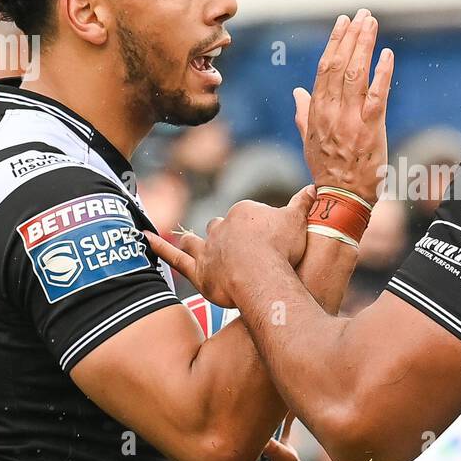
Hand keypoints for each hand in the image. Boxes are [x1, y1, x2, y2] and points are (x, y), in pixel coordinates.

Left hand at [145, 185, 313, 305]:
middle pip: (223, 226)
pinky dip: (160, 248)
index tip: (266, 239)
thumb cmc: (282, 248)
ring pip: (199, 239)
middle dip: (228, 234)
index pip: (247, 216)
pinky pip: (175, 258)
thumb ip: (303, 204)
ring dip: (196, 239)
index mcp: (244, 212)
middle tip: (238, 246)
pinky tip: (146, 239)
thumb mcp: (298, 221)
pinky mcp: (199, 271)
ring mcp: (208, 249)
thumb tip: (314, 188)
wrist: (261, 272)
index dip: (256, 228)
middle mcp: (222, 227)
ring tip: (194, 241)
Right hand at [293, 9, 393, 203]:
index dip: (334, 43)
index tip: (343, 24)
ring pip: (356, 74)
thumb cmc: (327, 170)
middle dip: (351, 37)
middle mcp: (331, 111)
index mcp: (317, 112)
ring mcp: (350, 119)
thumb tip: (297, 93)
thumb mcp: (309, 141)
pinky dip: (382, 73)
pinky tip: (387, 54)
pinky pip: (377, 95)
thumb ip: (304, 114)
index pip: (324, 69)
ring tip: (372, 24)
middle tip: (362, 15)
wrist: (342, 197)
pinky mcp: (370, 128)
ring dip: (364, 46)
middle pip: (339, 65)